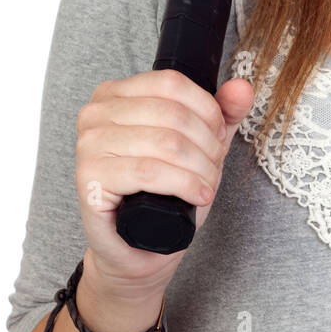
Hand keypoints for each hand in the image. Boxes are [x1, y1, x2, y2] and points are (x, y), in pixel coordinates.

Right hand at [75, 70, 253, 290]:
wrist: (138, 248)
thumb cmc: (164, 194)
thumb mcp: (199, 145)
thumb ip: (222, 113)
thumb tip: (242, 88)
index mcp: (115, 94)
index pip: (170, 82)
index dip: (206, 109)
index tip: (218, 135)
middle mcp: (95, 114)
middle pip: (172, 114)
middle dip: (206, 144)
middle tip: (213, 167)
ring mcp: (88, 146)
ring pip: (165, 143)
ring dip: (199, 168)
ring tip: (206, 184)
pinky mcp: (90, 179)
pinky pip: (149, 172)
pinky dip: (184, 185)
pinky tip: (196, 196)